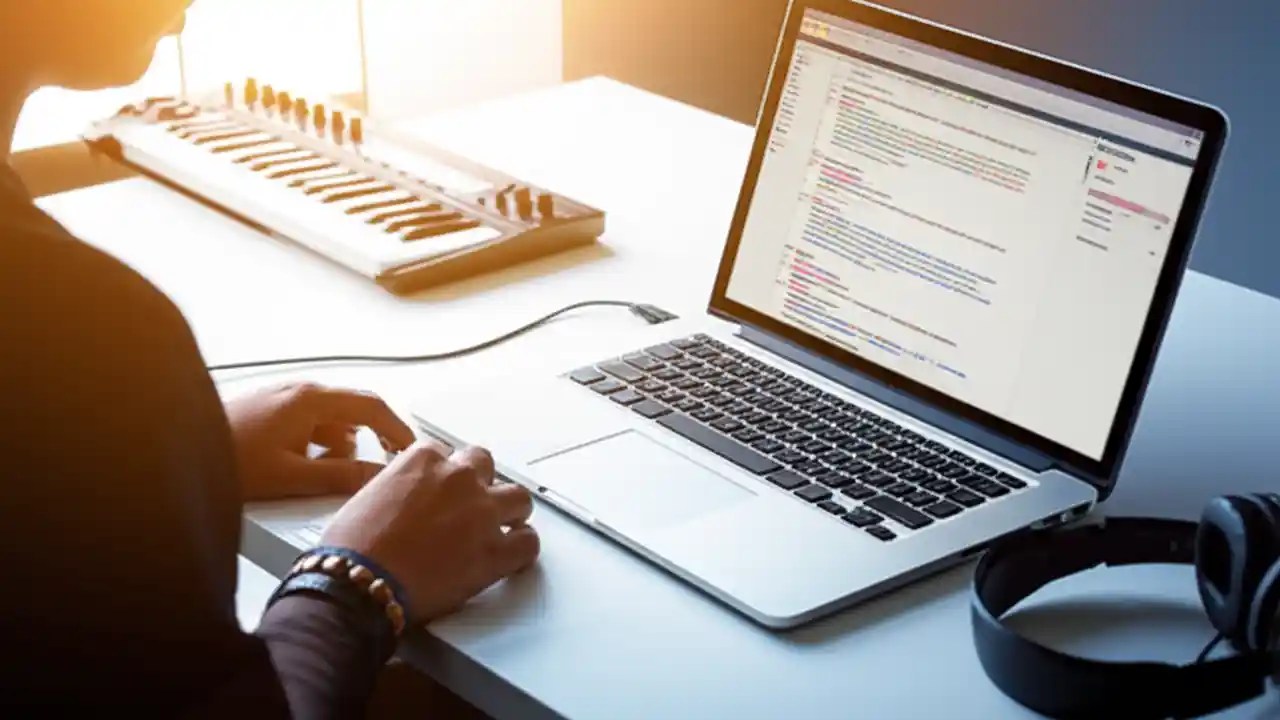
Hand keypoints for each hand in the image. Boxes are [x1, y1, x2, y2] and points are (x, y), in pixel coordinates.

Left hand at [225, 382, 415, 501]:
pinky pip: (307, 423)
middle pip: (351, 414)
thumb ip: (341, 476)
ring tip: (306, 474)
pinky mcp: (269, 407)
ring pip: (328, 421)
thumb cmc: (227, 460)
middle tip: (353, 475)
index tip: (409, 450)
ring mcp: (283, 396)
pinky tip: (289, 466)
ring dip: (330, 447)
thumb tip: (378, 477)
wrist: (173, 450)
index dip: (396, 428)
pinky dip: (311, 443)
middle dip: (356, 445)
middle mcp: (300, 390)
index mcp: (311, 399)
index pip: (372, 405)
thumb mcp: (293, 476)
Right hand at [321, 439, 539, 622]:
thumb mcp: (367, 495)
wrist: (358, 582)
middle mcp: (458, 478)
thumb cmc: (353, 548)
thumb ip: (397, 487)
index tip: (443, 490)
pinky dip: (522, 549)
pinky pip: (528, 543)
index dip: (446, 476)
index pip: (447, 453)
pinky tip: (512, 556)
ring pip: (518, 498)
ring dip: (510, 511)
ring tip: (501, 527)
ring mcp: (481, 512)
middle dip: (480, 484)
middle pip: (486, 466)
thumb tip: (403, 501)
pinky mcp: (494, 551)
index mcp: (424, 459)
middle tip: (471, 505)